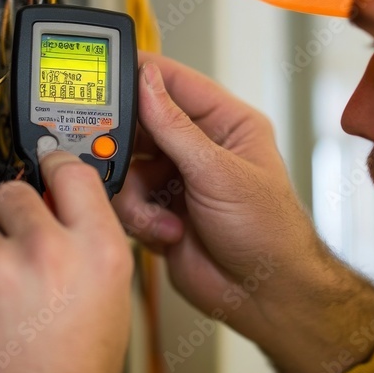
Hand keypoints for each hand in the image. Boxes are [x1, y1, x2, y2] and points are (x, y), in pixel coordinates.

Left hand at [0, 151, 132, 372]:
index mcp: (99, 251)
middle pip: (17, 192)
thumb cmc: (75, 372)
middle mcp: (50, 250)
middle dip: (13, 213)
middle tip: (16, 242)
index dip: (55, 163)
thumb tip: (66, 210)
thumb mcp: (111, 299)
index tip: (44, 161)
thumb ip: (90, 244)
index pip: (74, 171)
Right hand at [112, 54, 373, 372]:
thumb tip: (146, 82)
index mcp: (226, 124)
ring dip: (135, 194)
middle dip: (125, 145)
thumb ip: (175, 127)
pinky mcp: (159, 212)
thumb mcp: (219, 173)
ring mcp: (177, 180)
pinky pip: (126, 201)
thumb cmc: (269, 233)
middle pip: (141, 125)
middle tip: (110, 154)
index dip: (139, 76)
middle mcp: (199, 148)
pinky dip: (138, 218)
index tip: (105, 75)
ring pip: (126, 167)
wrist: (263, 297)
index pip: (174, 83)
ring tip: (157, 214)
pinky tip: (165, 232)